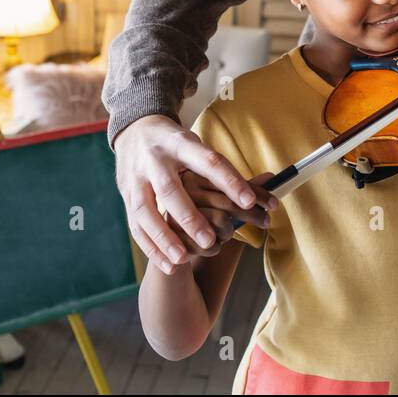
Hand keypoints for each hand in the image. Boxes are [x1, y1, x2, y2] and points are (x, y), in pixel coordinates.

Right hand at [114, 114, 258, 272]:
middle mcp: (155, 160)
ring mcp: (136, 178)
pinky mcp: (126, 195)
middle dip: (188, 216)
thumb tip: (271, 181)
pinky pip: (136, 225)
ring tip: (184, 259)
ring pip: (146, 210)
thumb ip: (230, 170)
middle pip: (170, 188)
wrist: (135, 132)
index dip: (229, 181)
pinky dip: (151, 247)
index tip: (249, 201)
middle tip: (210, 239)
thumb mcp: (200, 148)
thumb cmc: (178, 146)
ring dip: (164, 237)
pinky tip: (169, 264)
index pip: (208, 161)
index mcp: (181, 144)